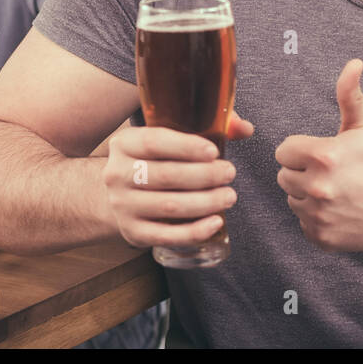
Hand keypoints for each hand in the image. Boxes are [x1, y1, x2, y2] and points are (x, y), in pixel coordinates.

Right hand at [103, 109, 253, 249]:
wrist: (122, 194)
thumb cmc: (156, 161)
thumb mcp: (169, 139)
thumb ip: (207, 128)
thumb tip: (245, 128)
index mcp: (124, 144)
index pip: (154, 142)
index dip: (186, 146)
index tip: (213, 151)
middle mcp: (117, 174)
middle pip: (166, 175)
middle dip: (204, 175)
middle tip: (229, 173)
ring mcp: (122, 206)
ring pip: (169, 206)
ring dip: (205, 202)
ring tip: (229, 196)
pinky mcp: (133, 232)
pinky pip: (167, 235)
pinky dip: (195, 231)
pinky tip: (216, 222)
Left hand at [276, 59, 362, 252]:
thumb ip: (349, 94)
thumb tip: (353, 63)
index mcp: (323, 156)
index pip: (283, 151)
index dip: (301, 151)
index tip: (322, 154)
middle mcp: (318, 187)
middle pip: (284, 176)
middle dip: (303, 172)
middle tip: (331, 174)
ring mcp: (319, 216)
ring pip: (292, 200)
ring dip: (307, 195)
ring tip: (336, 191)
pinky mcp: (321, 237)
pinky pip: (302, 223)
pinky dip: (315, 218)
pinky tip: (338, 210)